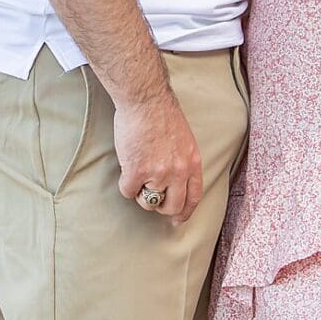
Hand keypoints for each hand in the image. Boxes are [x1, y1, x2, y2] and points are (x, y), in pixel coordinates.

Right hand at [114, 89, 203, 225]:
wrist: (145, 100)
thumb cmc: (162, 113)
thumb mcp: (185, 139)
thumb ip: (182, 160)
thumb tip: (175, 179)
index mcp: (192, 162)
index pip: (194, 196)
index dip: (185, 211)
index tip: (178, 219)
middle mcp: (179, 171)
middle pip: (172, 206)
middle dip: (161, 207)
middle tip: (151, 199)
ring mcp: (158, 173)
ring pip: (149, 202)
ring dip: (141, 193)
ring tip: (137, 175)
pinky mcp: (137, 171)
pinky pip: (129, 191)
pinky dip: (126, 184)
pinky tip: (126, 168)